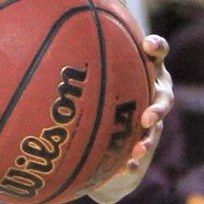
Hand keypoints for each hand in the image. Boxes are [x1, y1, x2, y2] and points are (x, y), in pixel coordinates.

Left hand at [86, 35, 172, 203]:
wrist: (105, 125)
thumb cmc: (94, 86)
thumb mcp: (89, 71)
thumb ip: (77, 59)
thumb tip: (38, 38)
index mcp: (145, 68)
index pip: (157, 53)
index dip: (156, 48)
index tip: (147, 46)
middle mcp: (154, 91)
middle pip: (165, 97)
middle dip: (158, 108)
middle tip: (147, 118)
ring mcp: (152, 118)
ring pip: (157, 128)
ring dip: (149, 138)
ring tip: (140, 148)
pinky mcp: (145, 141)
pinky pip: (142, 151)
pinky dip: (135, 160)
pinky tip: (127, 166)